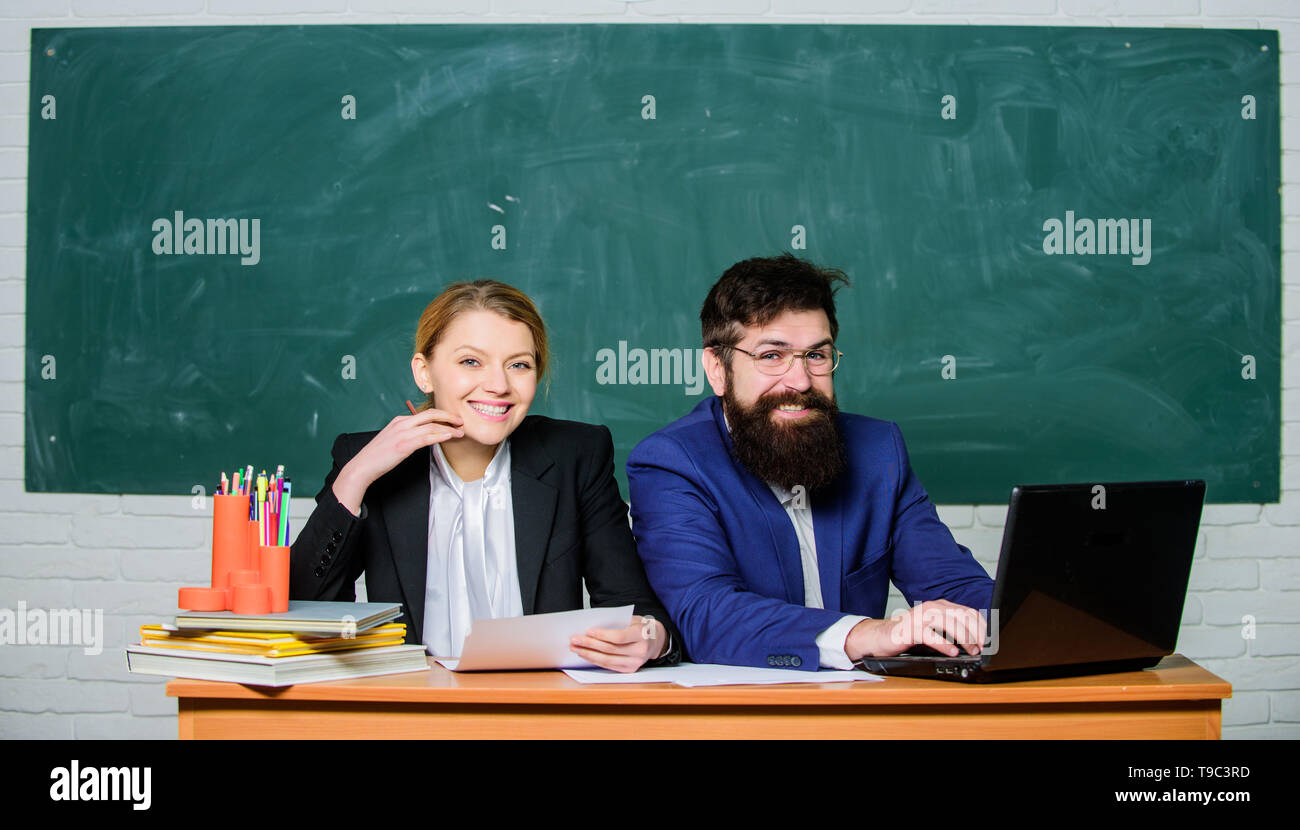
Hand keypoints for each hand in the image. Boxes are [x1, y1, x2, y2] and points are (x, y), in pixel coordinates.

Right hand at [332, 408, 463, 514]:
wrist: (363, 466)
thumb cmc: (378, 456)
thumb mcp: (393, 439)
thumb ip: (407, 434)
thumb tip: (423, 436)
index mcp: (399, 420)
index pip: (425, 413)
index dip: (442, 415)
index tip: (452, 420)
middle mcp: (402, 423)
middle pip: (431, 414)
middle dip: (449, 416)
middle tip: (461, 421)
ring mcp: (402, 433)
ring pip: (431, 425)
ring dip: (449, 428)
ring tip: (460, 432)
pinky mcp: (403, 444)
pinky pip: (426, 437)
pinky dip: (440, 435)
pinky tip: (449, 436)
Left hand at [569, 616, 666, 672]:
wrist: (655, 640)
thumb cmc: (641, 627)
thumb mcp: (633, 620)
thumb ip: (616, 623)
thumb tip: (592, 629)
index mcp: (642, 635)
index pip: (619, 637)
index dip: (602, 635)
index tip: (588, 631)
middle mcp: (640, 651)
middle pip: (610, 649)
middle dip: (589, 644)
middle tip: (575, 639)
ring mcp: (635, 663)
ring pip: (607, 660)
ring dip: (588, 654)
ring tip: (576, 648)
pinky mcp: (629, 670)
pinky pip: (609, 666)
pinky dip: (595, 660)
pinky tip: (585, 654)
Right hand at [844, 599, 986, 660]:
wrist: (881, 636)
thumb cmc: (910, 634)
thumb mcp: (935, 629)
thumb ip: (952, 629)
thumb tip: (977, 641)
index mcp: (940, 606)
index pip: (968, 612)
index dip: (982, 626)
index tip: (990, 641)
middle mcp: (931, 608)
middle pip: (960, 615)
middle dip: (976, 632)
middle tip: (983, 647)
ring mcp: (920, 617)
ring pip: (947, 622)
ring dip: (963, 637)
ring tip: (971, 651)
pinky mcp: (909, 629)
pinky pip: (929, 634)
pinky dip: (943, 643)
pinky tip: (952, 652)